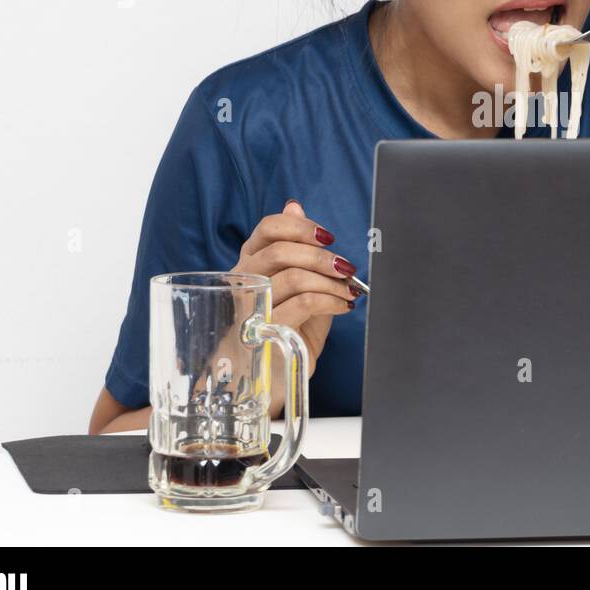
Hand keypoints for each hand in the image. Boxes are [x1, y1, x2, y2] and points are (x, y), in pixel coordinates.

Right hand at [231, 198, 358, 407]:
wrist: (267, 384)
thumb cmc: (282, 334)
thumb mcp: (296, 288)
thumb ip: (298, 252)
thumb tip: (295, 205)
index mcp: (248, 265)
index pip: (268, 228)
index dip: (301, 225)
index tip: (328, 237)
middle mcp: (241, 283)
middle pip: (280, 250)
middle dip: (321, 256)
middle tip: (346, 268)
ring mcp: (249, 309)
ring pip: (293, 276)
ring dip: (330, 280)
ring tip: (348, 291)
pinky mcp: (265, 333)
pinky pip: (302, 303)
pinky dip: (331, 300)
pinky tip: (343, 306)